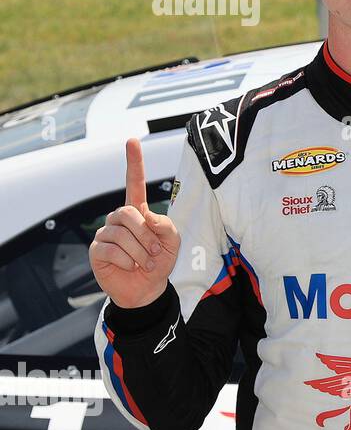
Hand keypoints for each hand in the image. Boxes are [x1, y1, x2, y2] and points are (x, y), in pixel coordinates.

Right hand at [90, 138, 179, 308]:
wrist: (147, 288)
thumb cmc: (160, 261)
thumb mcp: (173, 241)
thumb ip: (165, 224)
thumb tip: (144, 214)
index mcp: (138, 211)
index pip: (134, 183)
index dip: (133, 162)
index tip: (132, 141)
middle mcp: (119, 218)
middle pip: (128, 212)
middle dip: (146, 235)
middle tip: (155, 252)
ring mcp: (106, 233)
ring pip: (121, 233)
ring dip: (139, 251)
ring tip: (144, 261)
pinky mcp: (97, 250)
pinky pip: (112, 250)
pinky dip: (128, 261)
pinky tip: (130, 267)